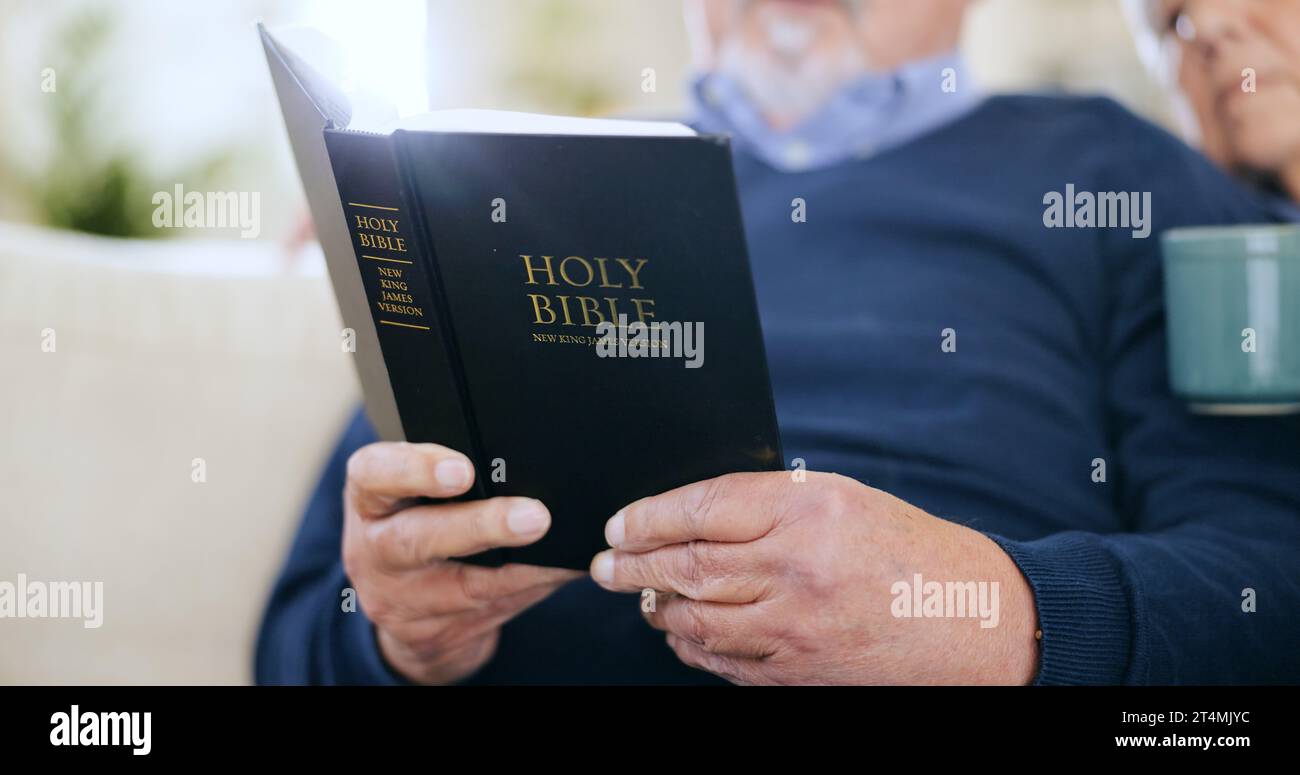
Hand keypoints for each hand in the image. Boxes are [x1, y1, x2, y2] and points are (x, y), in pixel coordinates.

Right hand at [343, 442, 580, 684]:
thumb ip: (451, 474)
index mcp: (368, 499)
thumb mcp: (412, 492)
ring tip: (559, 551)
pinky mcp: (432, 635)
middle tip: (533, 516)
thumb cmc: (418, 520)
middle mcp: (374, 551)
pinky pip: (491, 609)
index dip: (414, 471)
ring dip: (520, 570)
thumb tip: (524, 456)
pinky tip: (561, 571)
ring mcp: (399, 601)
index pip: (373, 474)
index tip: (462, 471)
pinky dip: (532, 587)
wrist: (403, 604)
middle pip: (418, 539)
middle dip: (479, 527)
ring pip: (463, 587)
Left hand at [590, 471, 1038, 684]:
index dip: (647, 517)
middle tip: (603, 565)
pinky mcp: (796, 672)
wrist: (970, 619)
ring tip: (639, 595)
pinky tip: (682, 630)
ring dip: (655, 607)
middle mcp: (796, 568)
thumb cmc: (905, 549)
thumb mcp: (841, 499)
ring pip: (695, 619)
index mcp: (808, 511)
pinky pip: (722, 660)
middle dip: (632, 566)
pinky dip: (692, 645)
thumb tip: (689, 516)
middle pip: (687, 567)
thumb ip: (769, 503)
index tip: (618, 523)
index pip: (702, 508)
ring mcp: (794, 628)